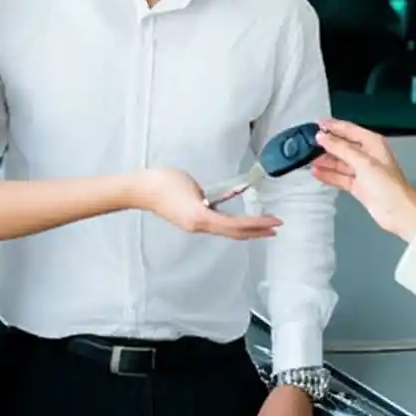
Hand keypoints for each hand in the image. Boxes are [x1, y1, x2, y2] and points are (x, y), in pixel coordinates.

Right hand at [134, 168, 282, 239]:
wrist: (140, 190)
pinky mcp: (190, 222)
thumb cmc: (162, 182)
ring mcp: (194, 226)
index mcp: (200, 217)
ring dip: (245, 230)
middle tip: (276, 228)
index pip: (236, 224)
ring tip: (262, 227)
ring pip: (226, 231)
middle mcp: (199, 226)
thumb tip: (216, 201)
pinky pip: (216, 226)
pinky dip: (232, 225)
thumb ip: (208, 194)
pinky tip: (239, 222)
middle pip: (234, 232)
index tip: (274, 222)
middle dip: (256, 231)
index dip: (257, 224)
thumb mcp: (191, 184)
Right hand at [311, 118, 415, 240]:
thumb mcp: (363, 162)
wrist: (399, 212)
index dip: (333, 126)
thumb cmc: (390, 186)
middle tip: (309, 143)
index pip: (349, 130)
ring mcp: (363, 172)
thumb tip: (323, 137)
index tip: (317, 125)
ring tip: (309, 158)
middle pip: (343, 145)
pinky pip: (340, 177)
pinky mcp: (358, 186)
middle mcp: (368, 156)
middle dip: (326, 144)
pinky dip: (329, 175)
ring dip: (325, 160)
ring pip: (340, 162)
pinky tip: (317, 173)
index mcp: (373, 144)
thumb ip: (341, 148)